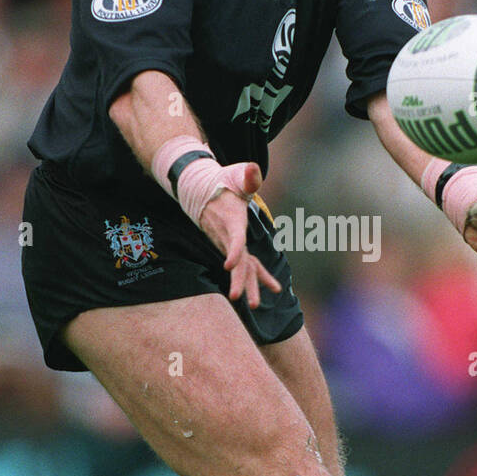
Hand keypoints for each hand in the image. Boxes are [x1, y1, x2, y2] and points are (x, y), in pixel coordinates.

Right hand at [198, 161, 281, 308]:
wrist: (202, 190)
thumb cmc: (223, 182)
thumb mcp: (235, 174)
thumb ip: (247, 174)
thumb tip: (253, 170)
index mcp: (232, 220)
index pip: (233, 239)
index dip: (232, 251)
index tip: (228, 265)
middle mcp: (228, 236)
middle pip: (234, 262)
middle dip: (237, 280)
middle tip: (236, 297)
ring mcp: (228, 243)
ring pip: (240, 268)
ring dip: (248, 286)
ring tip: (256, 306)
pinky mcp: (232, 246)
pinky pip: (246, 264)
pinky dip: (258, 276)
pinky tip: (274, 288)